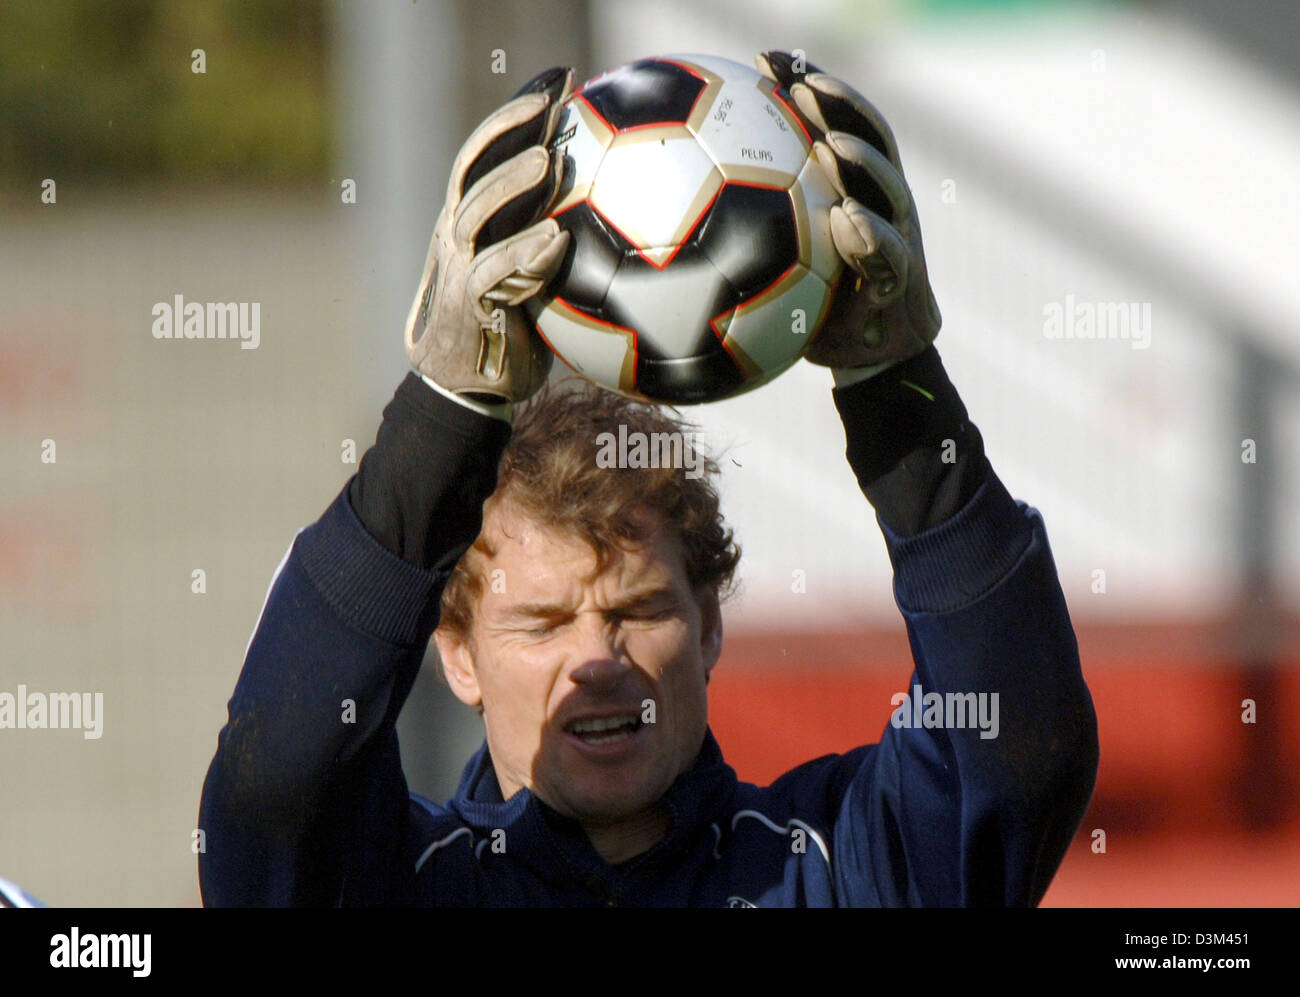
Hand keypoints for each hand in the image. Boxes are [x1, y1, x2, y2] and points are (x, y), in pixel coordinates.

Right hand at [403, 67, 574, 404]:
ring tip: (547, 159)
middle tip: (553, 98)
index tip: (560, 78)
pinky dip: (524, 252)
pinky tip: (557, 237)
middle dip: (509, 127)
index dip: (517, 113)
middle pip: (473, 167)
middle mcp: (456, 236)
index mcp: (470, 222)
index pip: (486, 153)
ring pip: (474, 211)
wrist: (465, 393)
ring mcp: (457, 269)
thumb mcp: (534, 284)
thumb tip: (626, 225)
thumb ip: (557, 249)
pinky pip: (495, 273)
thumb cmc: (510, 336)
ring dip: (511, 184)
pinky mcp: (468, 306)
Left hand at [755, 51, 940, 375]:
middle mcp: (878, 200)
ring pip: (888, 187)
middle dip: (837, 105)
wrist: (869, 357)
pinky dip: (872, 235)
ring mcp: (898, 235)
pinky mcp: (905, 279)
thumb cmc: (814, 307)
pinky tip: (848, 221)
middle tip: (800, 83)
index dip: (802, 87)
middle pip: (866, 137)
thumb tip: (660, 219)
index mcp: (849, 186)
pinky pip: (893, 253)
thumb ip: (740, 235)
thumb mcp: (775, 265)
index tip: (761, 61)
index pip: (830, 123)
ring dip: (864, 163)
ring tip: (835, 146)